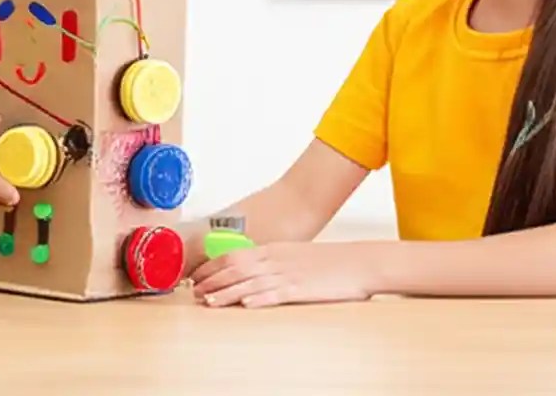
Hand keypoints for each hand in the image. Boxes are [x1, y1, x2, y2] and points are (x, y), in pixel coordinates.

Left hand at [190, 241, 374, 307]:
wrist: (361, 262)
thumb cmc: (330, 262)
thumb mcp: (295, 256)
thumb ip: (274, 262)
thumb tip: (253, 272)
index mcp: (273, 250)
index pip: (234, 256)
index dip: (212, 267)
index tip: (196, 276)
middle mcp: (276, 260)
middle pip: (236, 269)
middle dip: (212, 281)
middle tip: (194, 292)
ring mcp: (289, 274)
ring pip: (250, 283)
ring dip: (227, 293)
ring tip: (208, 302)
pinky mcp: (302, 289)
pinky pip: (276, 294)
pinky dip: (259, 299)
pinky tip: (245, 304)